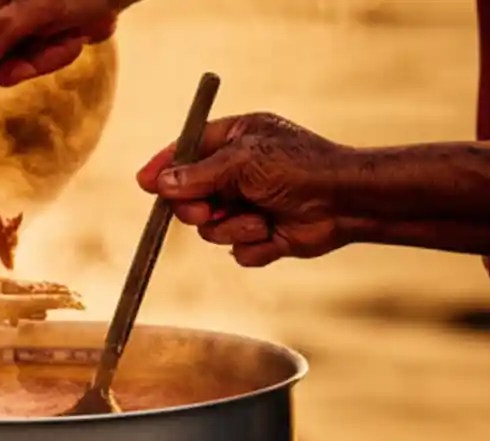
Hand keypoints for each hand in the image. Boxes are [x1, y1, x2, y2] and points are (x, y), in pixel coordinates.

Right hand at [0, 0, 122, 101]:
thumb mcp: (40, 8)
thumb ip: (5, 30)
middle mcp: (1, 15)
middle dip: (26, 62)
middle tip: (50, 53)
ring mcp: (20, 30)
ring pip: (18, 65)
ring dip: (47, 58)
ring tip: (71, 37)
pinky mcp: (38, 41)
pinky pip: (37, 63)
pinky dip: (57, 56)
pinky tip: (75, 38)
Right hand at [137, 112, 352, 266]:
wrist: (345, 202)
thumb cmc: (300, 168)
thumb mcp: (243, 161)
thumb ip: (198, 174)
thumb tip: (160, 184)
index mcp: (235, 141)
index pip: (186, 153)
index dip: (164, 167)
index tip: (144, 182)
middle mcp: (238, 174)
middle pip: (189, 198)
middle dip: (198, 208)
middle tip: (208, 211)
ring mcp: (247, 206)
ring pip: (210, 230)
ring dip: (233, 228)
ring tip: (260, 219)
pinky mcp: (261, 236)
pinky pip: (236, 250)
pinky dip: (254, 245)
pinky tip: (276, 234)